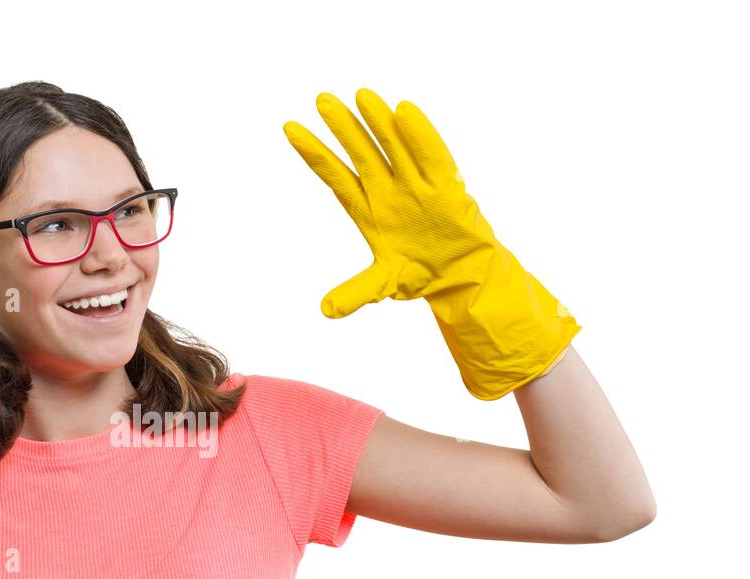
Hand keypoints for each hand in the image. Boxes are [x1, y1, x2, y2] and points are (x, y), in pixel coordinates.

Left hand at [284, 90, 495, 317]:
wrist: (461, 276)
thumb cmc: (420, 273)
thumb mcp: (383, 284)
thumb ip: (355, 293)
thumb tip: (327, 311)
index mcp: (367, 208)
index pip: (334, 175)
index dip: (313, 154)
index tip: (289, 129)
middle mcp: (388, 190)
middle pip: (360, 153)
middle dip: (342, 128)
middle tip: (321, 100)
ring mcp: (416, 185)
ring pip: (393, 146)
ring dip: (377, 122)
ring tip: (360, 96)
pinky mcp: (445, 186)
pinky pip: (431, 156)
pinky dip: (419, 135)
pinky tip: (403, 110)